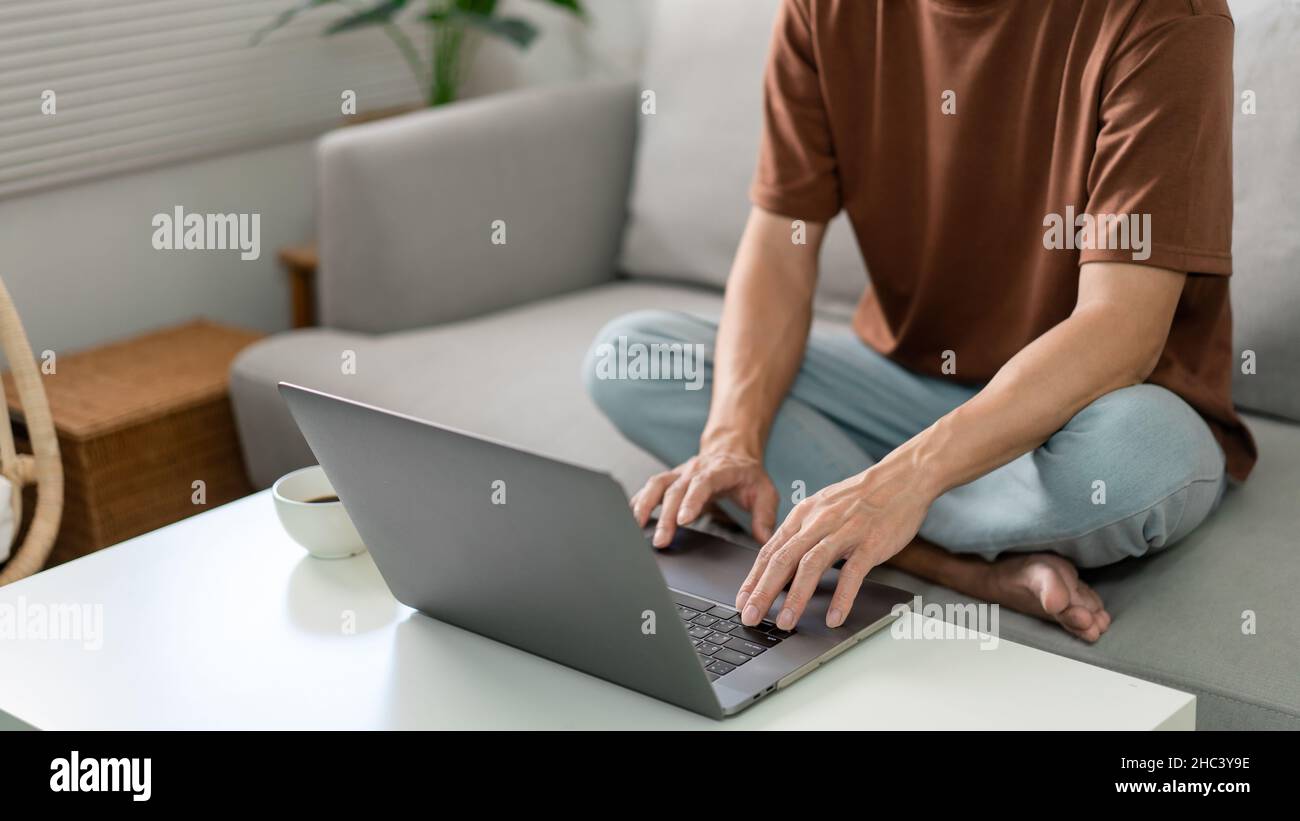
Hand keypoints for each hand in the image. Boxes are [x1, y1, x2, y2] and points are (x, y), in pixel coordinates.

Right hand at [630, 449, 778, 547]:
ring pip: (656, 486)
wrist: (731, 452)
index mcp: (718, 471)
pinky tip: (631, 518)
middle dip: (665, 517)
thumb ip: (765, 515)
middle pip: (675, 491)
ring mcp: (679, 474)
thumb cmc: (747, 474)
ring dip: (644, 506)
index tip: (683, 520)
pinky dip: (638, 501)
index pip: (702, 484)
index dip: (691, 501)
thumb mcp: (765, 491)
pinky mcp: (670, 480)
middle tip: (661, 541)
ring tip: (636, 527)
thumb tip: (764, 539)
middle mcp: (694, 470)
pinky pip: (649, 488)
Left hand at [736, 464, 932, 629]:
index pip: (770, 551)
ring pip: (811, 565)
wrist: (901, 478)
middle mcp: (818, 522)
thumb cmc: (860, 498)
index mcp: (803, 515)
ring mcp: (844, 532)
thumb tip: (780, 564)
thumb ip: (802, 534)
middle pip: (783, 559)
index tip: (742, 602)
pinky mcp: (870, 543)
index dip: (753, 578)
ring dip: (795, 597)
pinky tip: (833, 618)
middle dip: (764, 591)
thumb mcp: (822, 509)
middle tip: (751, 617)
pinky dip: (841, 597)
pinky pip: (852, 573)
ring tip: (785, 623)